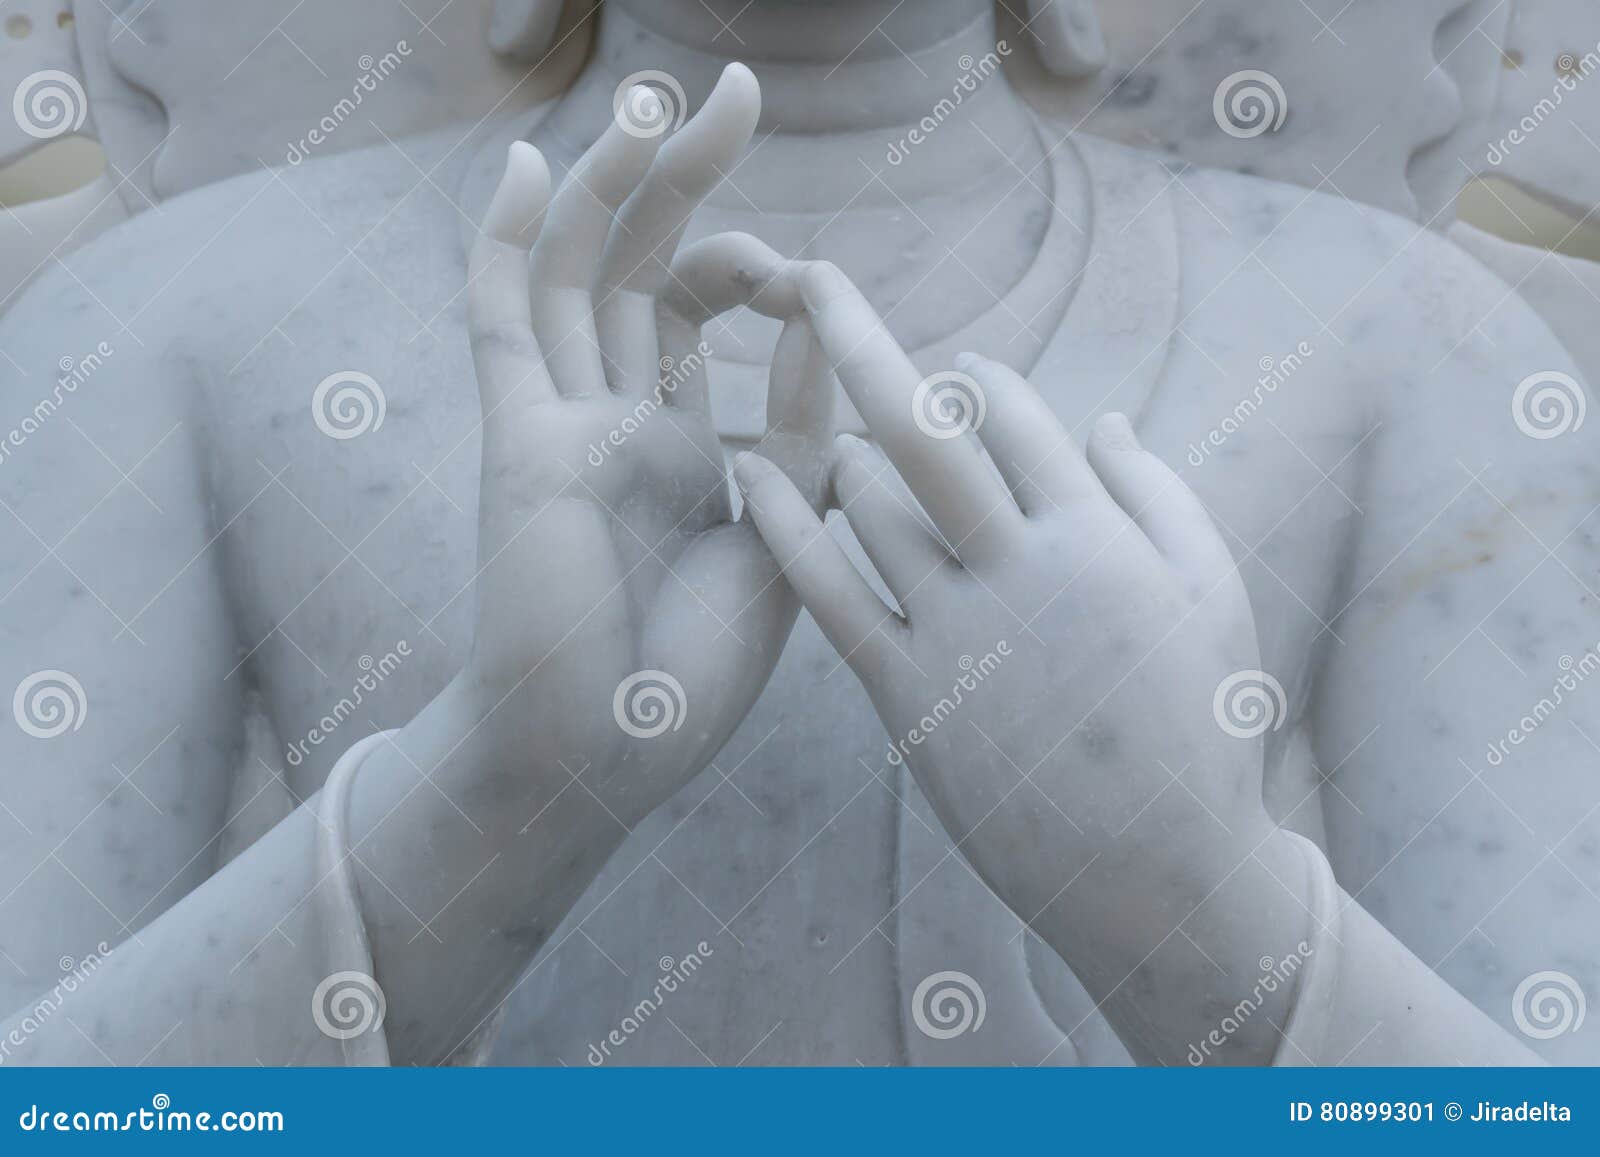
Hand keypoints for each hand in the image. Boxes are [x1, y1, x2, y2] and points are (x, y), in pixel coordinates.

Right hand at [459, 65, 830, 824]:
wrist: (604, 759)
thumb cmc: (688, 675)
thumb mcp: (783, 541)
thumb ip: (805, 438)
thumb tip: (835, 332)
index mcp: (680, 444)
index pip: (707, 316)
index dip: (760, 269)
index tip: (812, 282)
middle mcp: (617, 417)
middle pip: (647, 266)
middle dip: (692, 176)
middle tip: (741, 91)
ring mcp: (562, 421)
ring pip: (580, 271)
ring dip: (616, 181)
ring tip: (660, 98)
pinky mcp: (522, 438)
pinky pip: (502, 324)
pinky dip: (504, 242)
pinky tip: (526, 162)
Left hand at [734, 263, 1287, 1021]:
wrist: (1160, 871)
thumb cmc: (1195, 726)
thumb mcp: (1208, 594)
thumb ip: (1156, 494)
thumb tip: (1102, 419)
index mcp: (1099, 532)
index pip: (1012, 411)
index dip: (971, 380)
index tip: (953, 378)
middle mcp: (1022, 567)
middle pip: (923, 427)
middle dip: (858, 337)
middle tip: (806, 276)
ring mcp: (960, 632)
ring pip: (870, 505)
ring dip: (841, 458)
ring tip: (835, 455)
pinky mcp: (910, 698)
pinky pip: (829, 595)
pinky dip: (786, 530)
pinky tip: (750, 477)